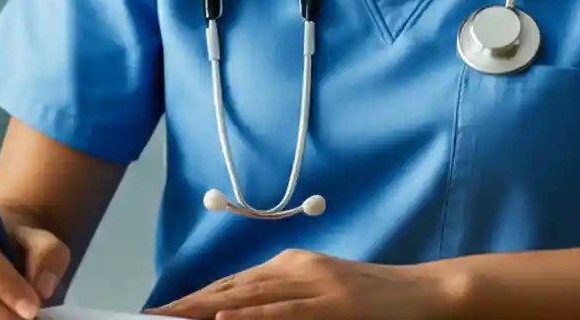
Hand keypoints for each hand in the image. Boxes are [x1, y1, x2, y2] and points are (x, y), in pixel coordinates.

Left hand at [145, 249, 468, 319]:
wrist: (425, 293)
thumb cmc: (374, 301)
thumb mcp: (325, 292)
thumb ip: (286, 299)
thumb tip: (240, 311)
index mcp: (294, 264)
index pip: (235, 281)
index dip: (197, 295)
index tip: (165, 309)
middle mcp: (299, 268)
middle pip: (234, 286)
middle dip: (191, 302)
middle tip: (155, 314)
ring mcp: (316, 286)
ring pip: (251, 296)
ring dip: (207, 307)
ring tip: (173, 316)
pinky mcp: (332, 305)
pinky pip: (284, 311)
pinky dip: (252, 314)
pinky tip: (224, 317)